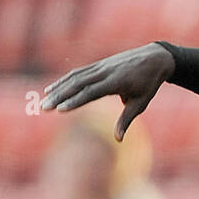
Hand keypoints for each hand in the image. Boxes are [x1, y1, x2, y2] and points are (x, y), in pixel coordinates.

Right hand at [40, 42, 175, 140]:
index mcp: (116, 82)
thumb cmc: (149, 85)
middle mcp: (105, 72)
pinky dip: (64, 80)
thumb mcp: (140, 104)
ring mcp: (100, 67)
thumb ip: (126, 120)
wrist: (154, 59)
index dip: (75, 101)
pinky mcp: (98, 65)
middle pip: (78, 85)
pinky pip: (78, 72)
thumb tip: (118, 140)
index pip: (91, 93)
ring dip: (58, 88)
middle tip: (44, 107)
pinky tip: (53, 87)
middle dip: (60, 96)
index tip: (60, 109)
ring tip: (44, 99)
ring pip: (75, 77)